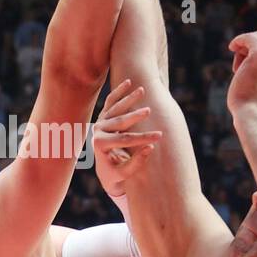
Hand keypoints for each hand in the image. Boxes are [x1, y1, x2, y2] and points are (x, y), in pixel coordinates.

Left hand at [91, 78, 161, 197]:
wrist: (105, 170)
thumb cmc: (116, 174)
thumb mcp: (124, 174)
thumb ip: (136, 163)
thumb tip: (151, 148)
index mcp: (99, 144)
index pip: (125, 139)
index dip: (143, 138)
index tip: (159, 137)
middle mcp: (97, 130)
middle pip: (119, 121)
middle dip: (135, 116)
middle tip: (149, 111)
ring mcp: (99, 121)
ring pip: (115, 107)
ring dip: (129, 98)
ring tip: (142, 90)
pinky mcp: (103, 116)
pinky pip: (111, 101)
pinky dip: (119, 91)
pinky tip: (129, 82)